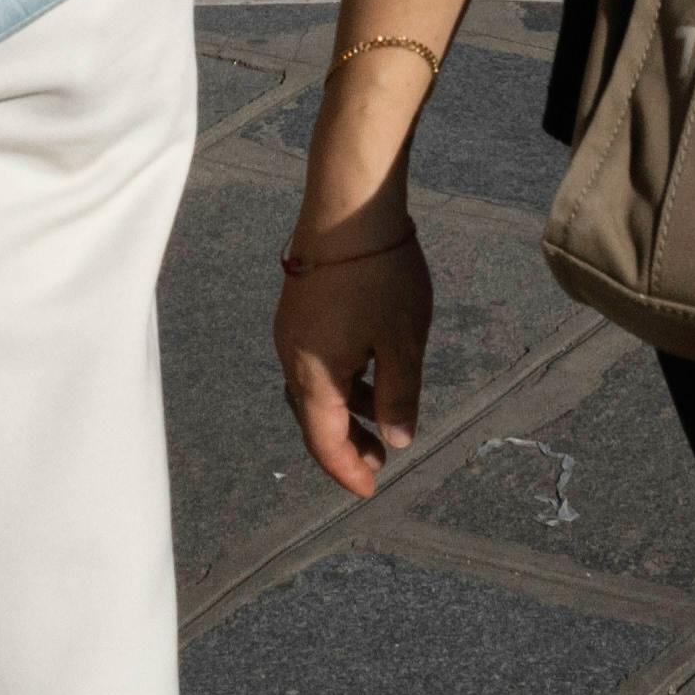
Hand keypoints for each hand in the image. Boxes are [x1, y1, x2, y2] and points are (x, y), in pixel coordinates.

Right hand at [272, 220, 434, 493]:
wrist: (348, 204)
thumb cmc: (379, 276)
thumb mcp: (402, 342)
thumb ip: (400, 397)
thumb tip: (396, 440)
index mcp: (313, 374)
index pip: (324, 441)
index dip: (347, 470)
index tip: (370, 489)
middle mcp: (292, 355)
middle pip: (314, 417)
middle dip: (345, 445)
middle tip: (377, 463)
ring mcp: (292, 328)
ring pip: (315, 387)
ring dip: (345, 410)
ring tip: (380, 418)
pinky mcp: (300, 306)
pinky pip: (316, 360)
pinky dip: (340, 380)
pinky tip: (369, 369)